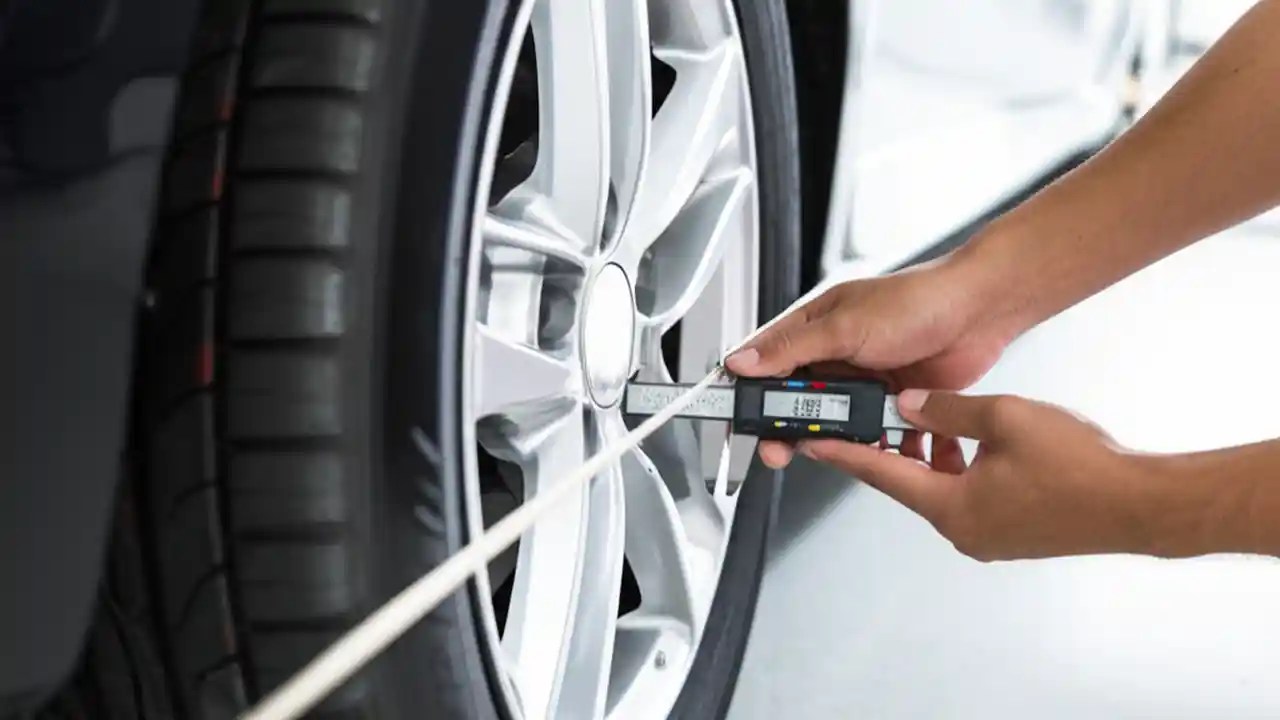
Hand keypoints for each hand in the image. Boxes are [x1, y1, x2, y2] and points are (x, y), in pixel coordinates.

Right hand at [727, 256, 1018, 467]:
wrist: (978, 312)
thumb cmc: (917, 300)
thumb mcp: (845, 324)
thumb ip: (793, 347)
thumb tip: (745, 361)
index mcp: (815, 329)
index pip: (767, 364)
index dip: (749, 392)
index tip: (736, 416)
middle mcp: (837, 356)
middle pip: (798, 403)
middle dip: (789, 429)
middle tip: (779, 448)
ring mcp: (865, 382)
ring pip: (836, 423)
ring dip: (838, 439)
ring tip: (840, 447)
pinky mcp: (894, 402)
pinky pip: (876, 434)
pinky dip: (880, 446)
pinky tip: (883, 448)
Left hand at [798, 390, 1160, 560]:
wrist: (1139, 504)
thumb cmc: (1081, 468)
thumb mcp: (1004, 418)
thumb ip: (948, 410)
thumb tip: (911, 404)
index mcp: (951, 507)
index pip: (879, 473)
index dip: (842, 452)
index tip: (811, 441)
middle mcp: (963, 530)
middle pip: (908, 481)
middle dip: (890, 447)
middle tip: (872, 417)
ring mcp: (988, 537)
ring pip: (941, 488)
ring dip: (933, 456)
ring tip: (939, 421)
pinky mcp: (1010, 534)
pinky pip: (970, 497)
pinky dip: (962, 470)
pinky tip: (979, 443)